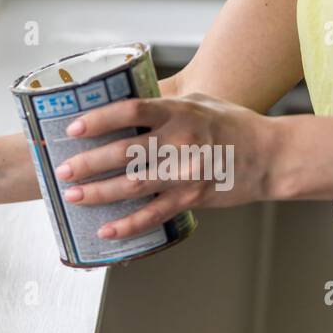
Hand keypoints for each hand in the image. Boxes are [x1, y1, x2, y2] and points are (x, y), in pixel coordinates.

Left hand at [57, 93, 277, 239]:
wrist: (272, 156)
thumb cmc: (231, 125)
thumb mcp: (199, 102)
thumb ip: (163, 104)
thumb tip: (121, 104)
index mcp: (180, 112)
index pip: (132, 111)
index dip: (99, 120)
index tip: (73, 129)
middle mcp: (182, 140)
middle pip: (125, 152)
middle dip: (88, 163)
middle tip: (61, 170)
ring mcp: (187, 171)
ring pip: (133, 185)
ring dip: (98, 192)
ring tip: (72, 195)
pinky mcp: (193, 197)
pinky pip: (154, 215)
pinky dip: (128, 225)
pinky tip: (105, 231)